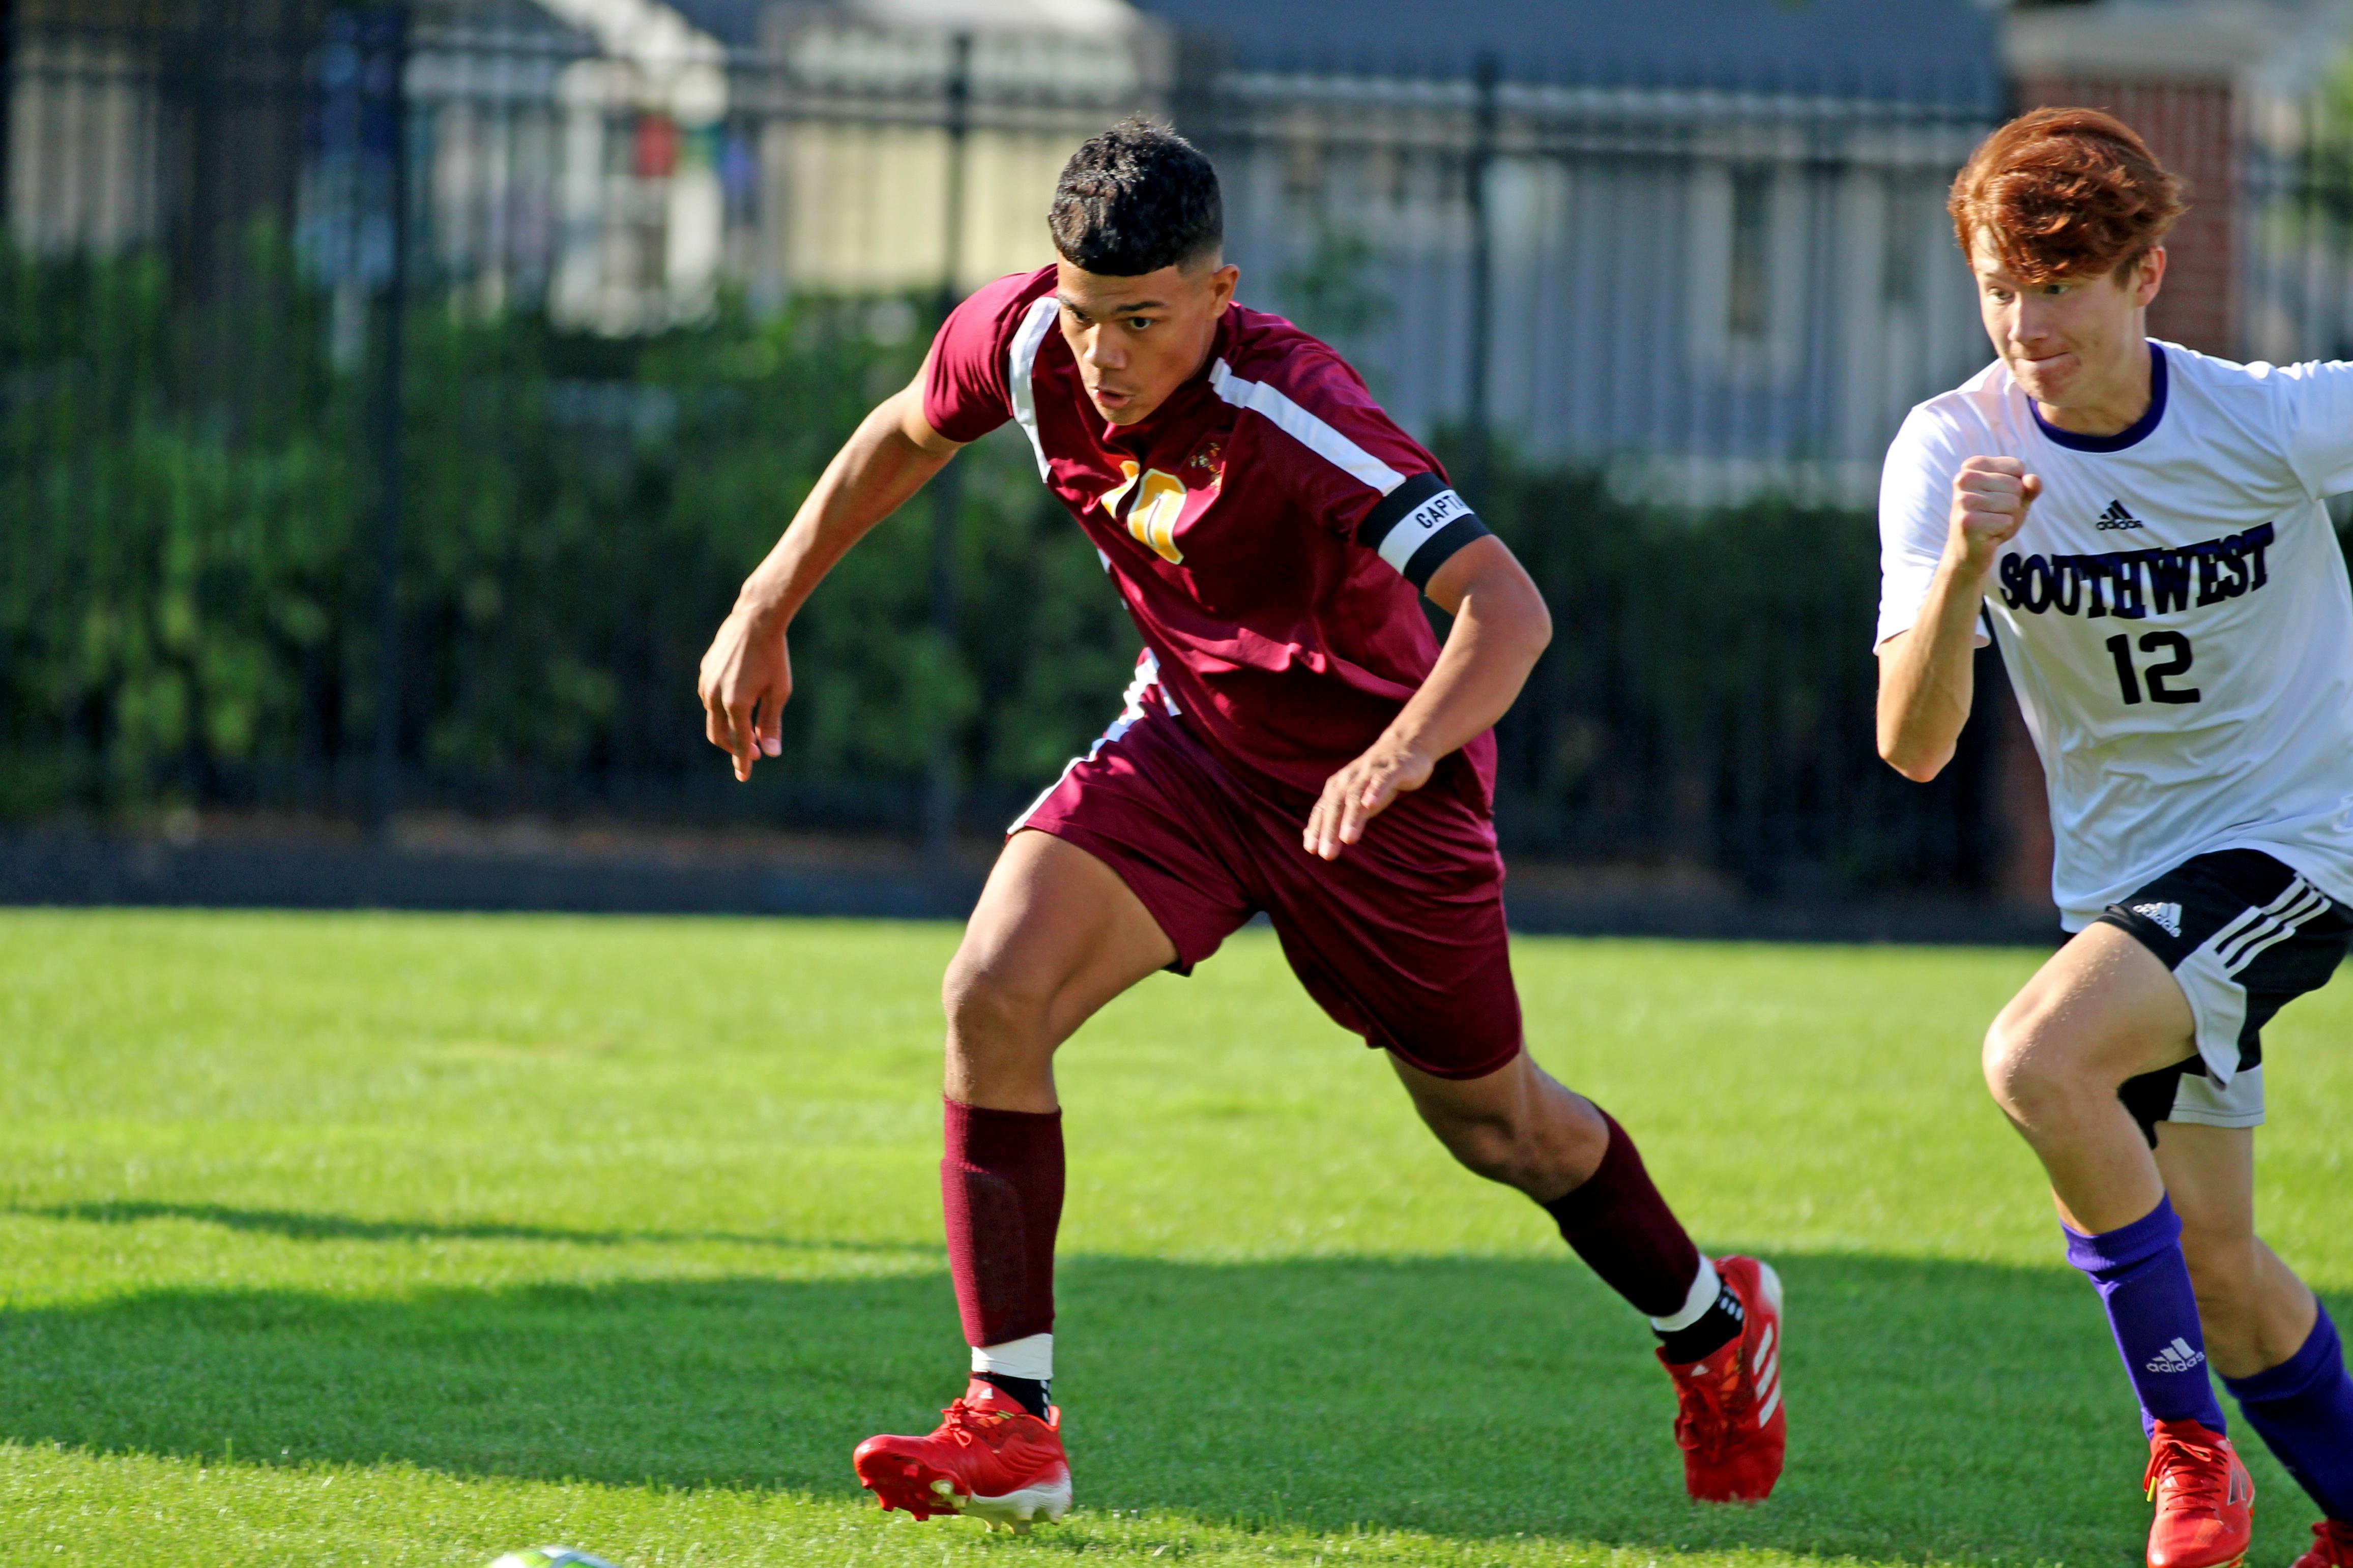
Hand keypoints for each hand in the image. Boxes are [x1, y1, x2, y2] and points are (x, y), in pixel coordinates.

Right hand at [697, 605, 791, 781]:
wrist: (756, 620)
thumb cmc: (774, 656)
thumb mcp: (779, 692)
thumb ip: (771, 723)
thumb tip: (770, 753)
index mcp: (735, 704)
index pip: (738, 743)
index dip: (742, 762)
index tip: (743, 777)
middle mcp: (714, 696)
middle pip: (718, 735)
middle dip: (734, 747)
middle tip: (753, 752)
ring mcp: (706, 683)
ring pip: (712, 717)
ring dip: (728, 727)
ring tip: (747, 727)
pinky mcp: (704, 672)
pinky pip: (710, 698)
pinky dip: (722, 708)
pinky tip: (738, 702)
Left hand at [1303, 735, 1433, 860]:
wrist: (1404, 745)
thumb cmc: (1374, 779)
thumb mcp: (1352, 798)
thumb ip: (1331, 817)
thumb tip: (1307, 838)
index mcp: (1338, 787)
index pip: (1323, 810)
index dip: (1317, 829)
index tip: (1312, 850)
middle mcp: (1350, 779)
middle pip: (1336, 805)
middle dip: (1330, 830)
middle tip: (1327, 854)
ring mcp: (1370, 772)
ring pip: (1356, 795)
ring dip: (1351, 817)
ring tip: (1347, 839)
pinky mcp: (1393, 769)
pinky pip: (1382, 780)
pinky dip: (1375, 791)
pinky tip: (1370, 804)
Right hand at [1947, 456, 2040, 577]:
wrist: (1971, 549)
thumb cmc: (1993, 518)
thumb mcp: (2016, 498)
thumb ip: (2029, 487)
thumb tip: (2033, 479)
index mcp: (1972, 466)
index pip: (2017, 467)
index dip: (2017, 485)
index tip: (1997, 497)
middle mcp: (1963, 478)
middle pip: (2015, 485)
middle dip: (2012, 503)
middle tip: (1993, 514)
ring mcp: (1963, 500)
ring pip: (2012, 502)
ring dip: (2008, 517)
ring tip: (1990, 523)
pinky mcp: (1967, 521)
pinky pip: (2005, 521)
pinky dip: (2002, 530)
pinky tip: (1987, 533)